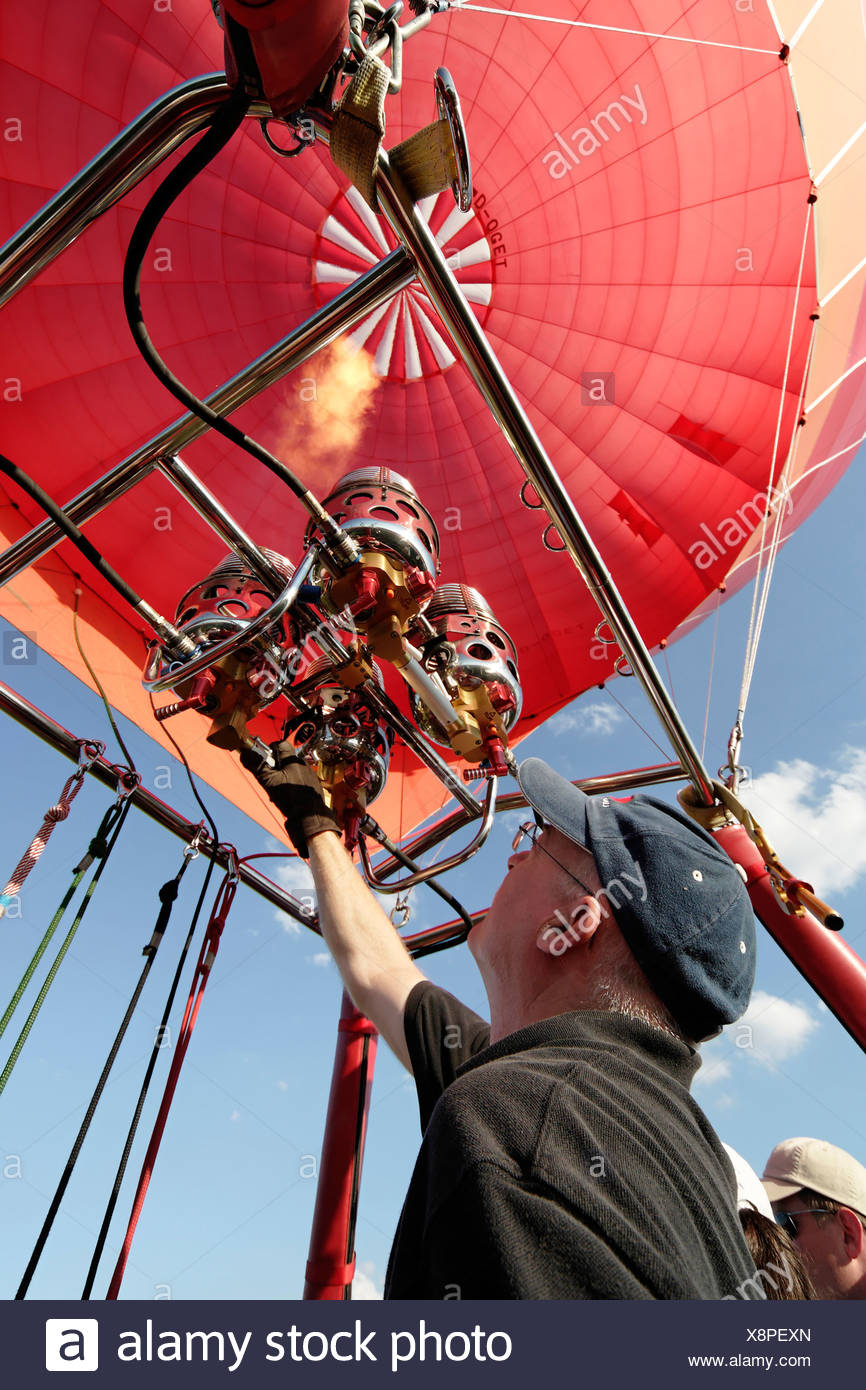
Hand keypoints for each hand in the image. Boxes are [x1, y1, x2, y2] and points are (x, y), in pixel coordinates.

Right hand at [240, 740, 337, 857]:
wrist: (309, 817)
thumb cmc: (292, 799)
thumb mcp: (269, 782)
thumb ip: (257, 766)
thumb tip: (246, 754)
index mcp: (293, 760)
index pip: (280, 744)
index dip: (270, 749)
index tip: (264, 759)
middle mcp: (303, 765)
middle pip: (284, 759)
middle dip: (274, 767)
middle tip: (268, 778)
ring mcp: (309, 776)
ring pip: (291, 771)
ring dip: (282, 777)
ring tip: (276, 790)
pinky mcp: (312, 787)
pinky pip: (298, 782)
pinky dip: (290, 786)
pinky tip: (287, 796)